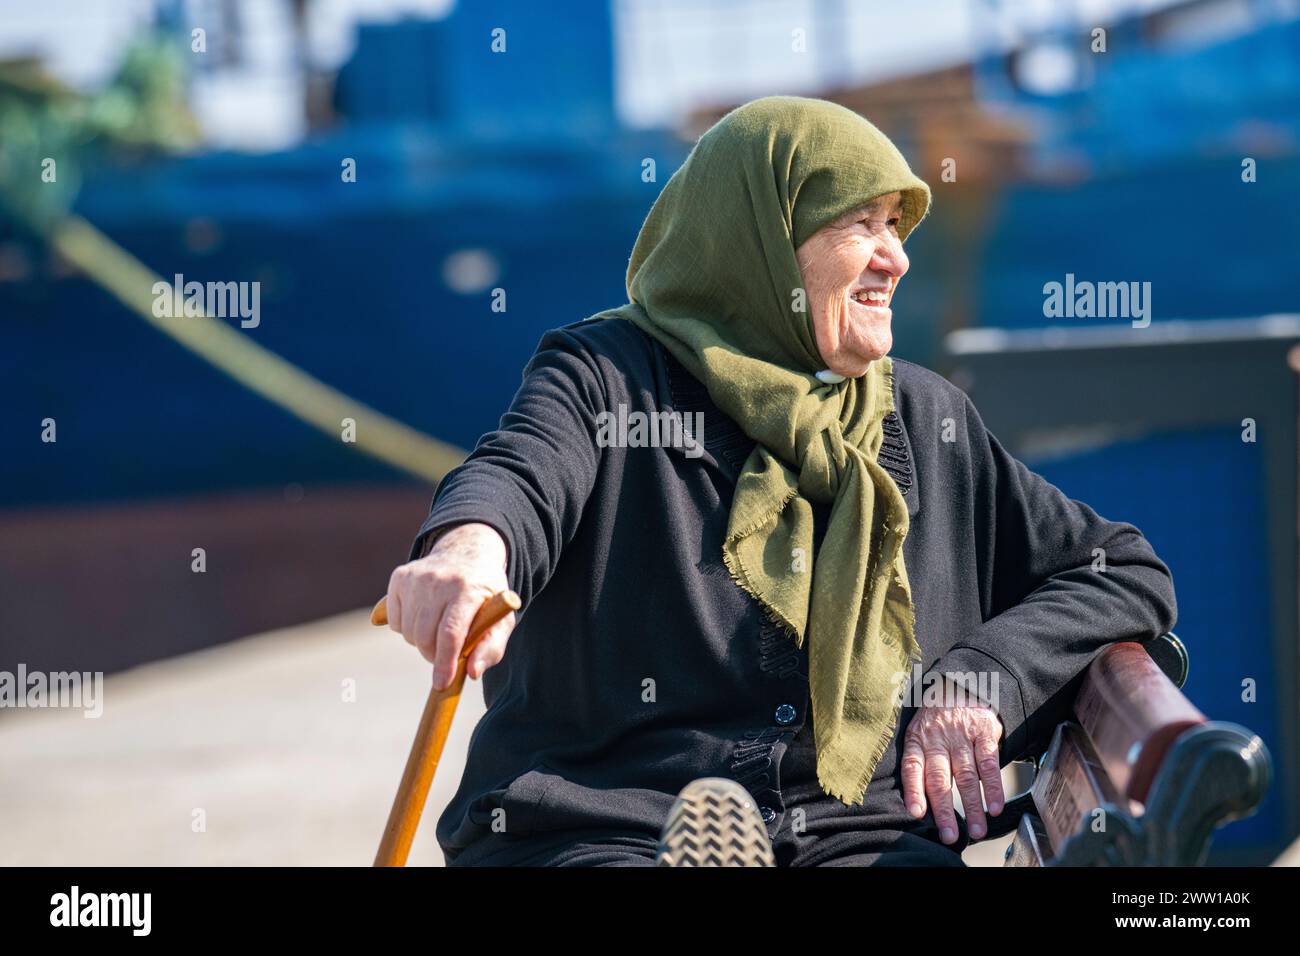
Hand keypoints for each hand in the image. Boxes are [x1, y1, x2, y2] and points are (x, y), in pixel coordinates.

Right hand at [385, 522, 514, 689]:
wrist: (467, 554)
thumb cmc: (486, 597)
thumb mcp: (501, 620)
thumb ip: (491, 648)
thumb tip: (471, 673)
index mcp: (467, 590)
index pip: (450, 633)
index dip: (444, 661)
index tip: (442, 683)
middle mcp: (439, 580)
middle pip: (425, 636)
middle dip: (434, 656)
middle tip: (446, 655)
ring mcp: (416, 578)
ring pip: (407, 632)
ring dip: (422, 642)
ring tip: (439, 630)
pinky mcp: (400, 578)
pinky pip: (395, 621)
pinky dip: (406, 628)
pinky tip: (424, 615)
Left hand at [901, 677, 1004, 843]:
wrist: (960, 685)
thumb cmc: (936, 719)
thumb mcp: (919, 733)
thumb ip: (918, 762)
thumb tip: (917, 803)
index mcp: (917, 740)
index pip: (912, 768)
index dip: (914, 791)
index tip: (916, 813)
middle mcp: (938, 739)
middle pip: (940, 779)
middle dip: (944, 810)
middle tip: (949, 835)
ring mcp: (962, 736)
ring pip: (966, 776)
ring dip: (973, 806)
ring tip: (976, 830)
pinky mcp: (984, 733)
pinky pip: (989, 763)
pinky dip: (993, 787)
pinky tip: (995, 807)